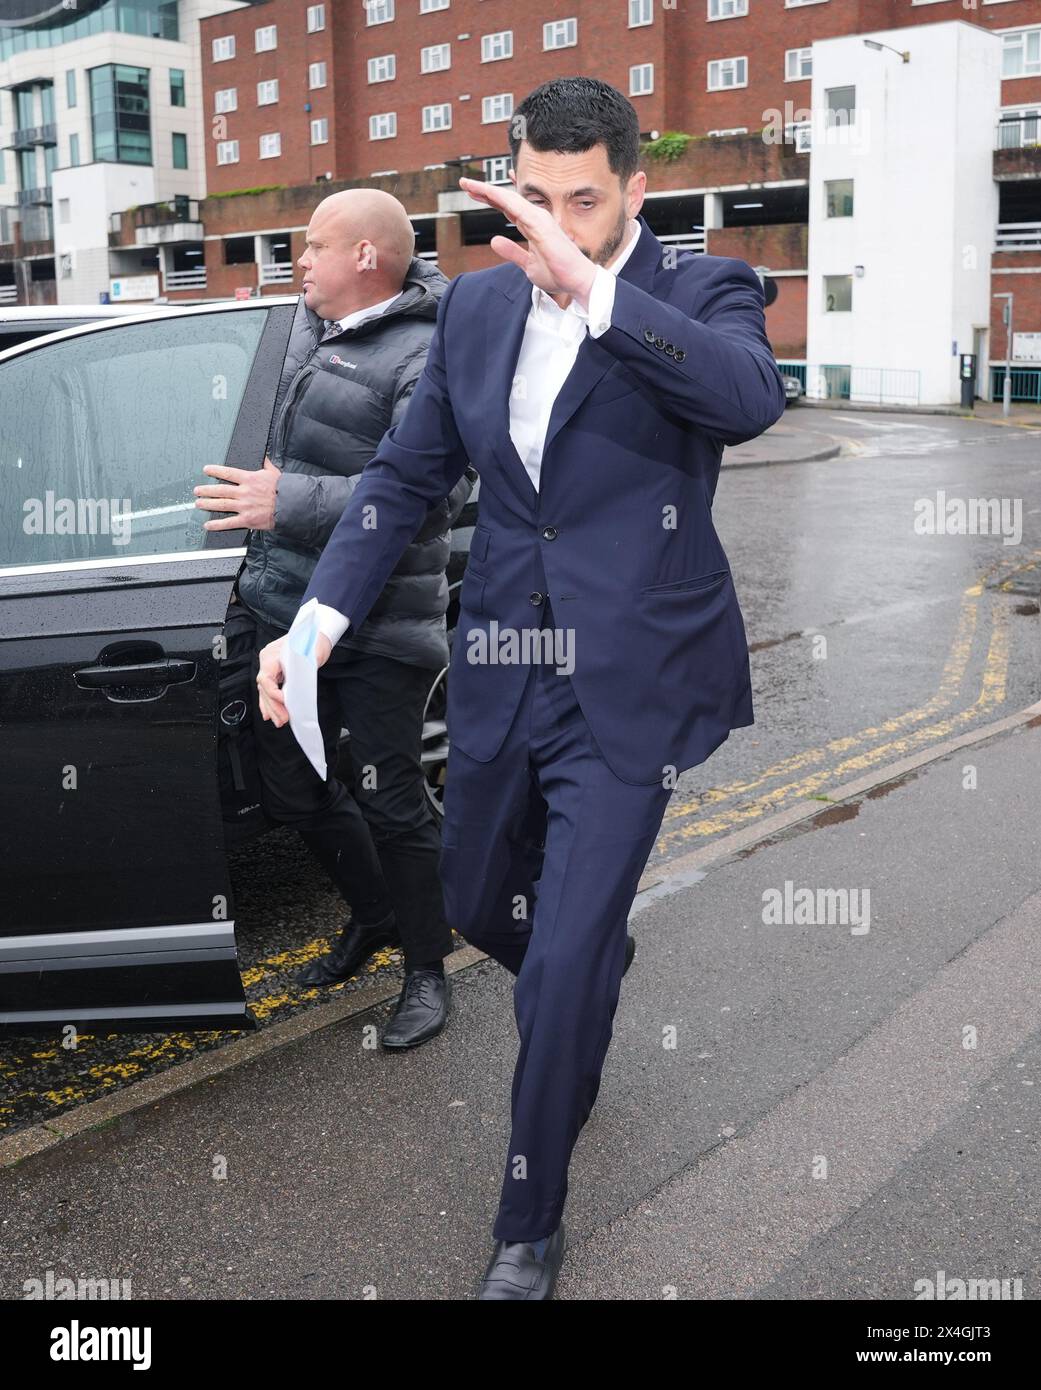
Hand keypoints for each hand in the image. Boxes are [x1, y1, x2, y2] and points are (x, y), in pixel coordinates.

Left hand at [195, 457, 279, 530]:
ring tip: (198, 504)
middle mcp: (244, 492)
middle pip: (220, 490)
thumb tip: (264, 455)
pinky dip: (217, 524)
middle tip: (197, 490)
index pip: (228, 473)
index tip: (206, 470)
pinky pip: (229, 522)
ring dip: (207, 504)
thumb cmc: (285, 489)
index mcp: (249, 479)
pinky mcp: (247, 520)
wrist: (292, 505)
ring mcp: (244, 506)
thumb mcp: (275, 472)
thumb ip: (266, 464)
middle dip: (206, 490)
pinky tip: (208, 525)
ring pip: (221, 504)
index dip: (215, 470)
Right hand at [256, 631, 331, 725]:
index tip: (283, 701)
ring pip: (265, 691)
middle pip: (265, 688)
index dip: (272, 692)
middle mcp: (267, 661)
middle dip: (273, 706)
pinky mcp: (275, 672)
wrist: (316, 632)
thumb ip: (303, 669)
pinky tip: (269, 714)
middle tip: (283, 719)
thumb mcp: (311, 653)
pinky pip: (269, 689)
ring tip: (279, 721)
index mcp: (272, 654)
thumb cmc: (313, 640)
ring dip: (272, 708)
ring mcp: (270, 667)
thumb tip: (300, 687)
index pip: (266, 677)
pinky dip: (269, 702)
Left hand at [458, 176, 597, 306]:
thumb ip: (512, 252)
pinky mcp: (540, 224)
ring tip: (469, 185)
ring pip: (508, 199)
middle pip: (505, 200)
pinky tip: (487, 192)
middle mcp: (535, 218)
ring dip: (488, 191)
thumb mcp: (527, 265)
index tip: (472, 193)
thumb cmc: (558, 273)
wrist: (575, 281)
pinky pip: (516, 207)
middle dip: (484, 191)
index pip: (507, 208)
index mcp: (532, 226)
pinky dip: (501, 198)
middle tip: (465, 183)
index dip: (490, 199)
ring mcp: (538, 218)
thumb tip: (494, 241)